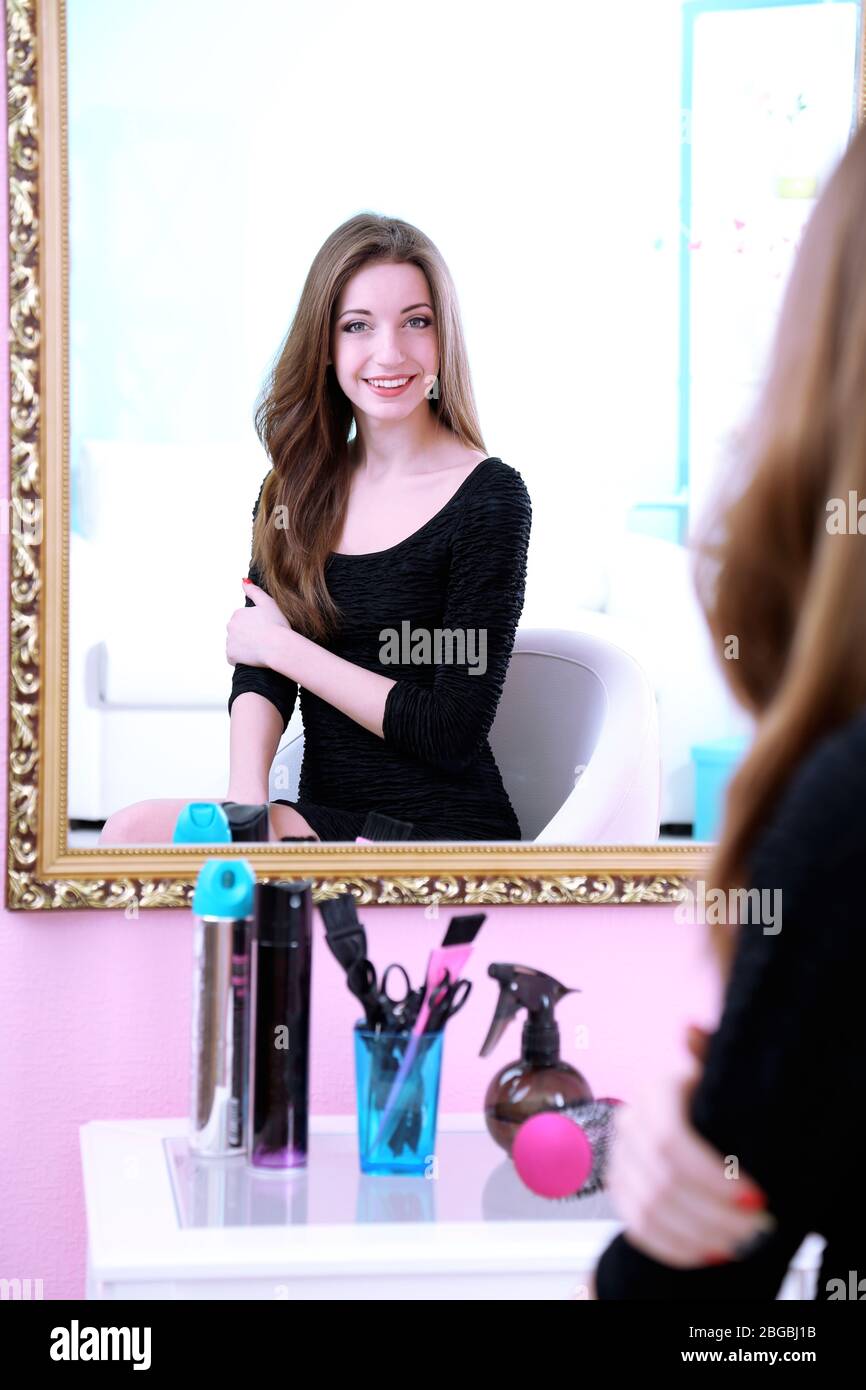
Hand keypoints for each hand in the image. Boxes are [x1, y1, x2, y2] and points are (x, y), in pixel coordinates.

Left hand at [226, 579, 291, 668]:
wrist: (279, 647)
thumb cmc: (277, 625)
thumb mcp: (268, 603)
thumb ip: (254, 591)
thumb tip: (243, 581)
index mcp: (237, 613)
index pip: (243, 620)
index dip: (255, 625)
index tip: (265, 628)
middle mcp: (230, 626)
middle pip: (238, 631)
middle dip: (247, 635)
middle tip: (263, 639)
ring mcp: (229, 641)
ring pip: (235, 644)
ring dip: (244, 646)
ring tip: (259, 648)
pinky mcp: (231, 655)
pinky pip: (233, 658)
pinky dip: (240, 658)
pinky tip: (252, 657)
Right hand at [606, 1024, 773, 1267]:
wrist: (698, 1119)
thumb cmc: (718, 1094)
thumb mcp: (721, 1070)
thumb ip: (710, 1053)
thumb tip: (690, 1029)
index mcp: (655, 1090)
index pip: (671, 1141)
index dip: (712, 1176)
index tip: (757, 1196)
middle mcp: (628, 1122)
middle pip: (664, 1183)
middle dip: (716, 1215)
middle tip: (760, 1229)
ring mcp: (619, 1158)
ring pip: (651, 1211)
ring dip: (701, 1236)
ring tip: (743, 1243)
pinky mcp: (618, 1189)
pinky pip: (638, 1229)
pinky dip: (677, 1249)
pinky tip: (712, 1251)